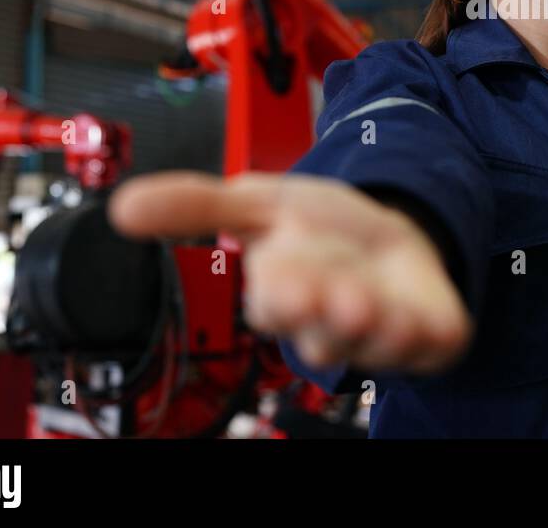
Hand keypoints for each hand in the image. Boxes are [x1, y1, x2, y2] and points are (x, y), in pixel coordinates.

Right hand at [108, 171, 471, 373]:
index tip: (276, 268)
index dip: (279, 288)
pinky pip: (426, 345)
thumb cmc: (321, 229)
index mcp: (283, 295)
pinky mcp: (426, 337)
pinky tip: (415, 320)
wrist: (393, 230)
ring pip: (371, 341)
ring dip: (370, 324)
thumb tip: (121, 207)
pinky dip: (423, 334)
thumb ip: (199, 205)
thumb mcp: (261, 202)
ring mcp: (379, 335)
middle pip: (319, 329)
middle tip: (329, 293)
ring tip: (366, 304)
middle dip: (322, 310)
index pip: (274, 302)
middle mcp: (327, 324)